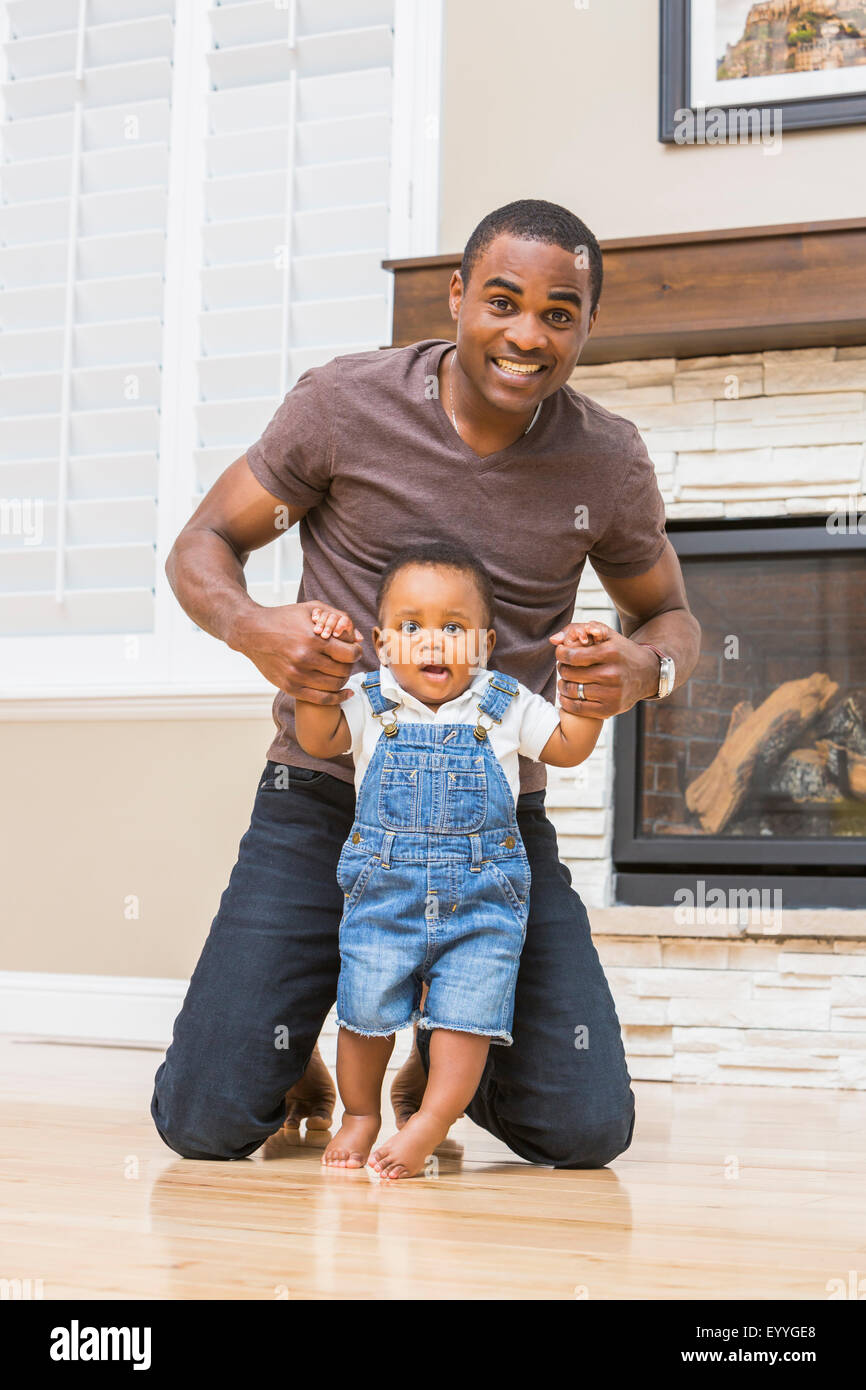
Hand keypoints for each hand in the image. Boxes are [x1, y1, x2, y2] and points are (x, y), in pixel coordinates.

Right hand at [231, 600, 363, 704]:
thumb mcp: (312, 609)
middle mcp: (306, 659)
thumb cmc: (284, 618)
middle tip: (345, 660)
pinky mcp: (290, 687)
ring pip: (335, 685)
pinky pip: (321, 699)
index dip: (356, 652)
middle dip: (349, 665)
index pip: (350, 654)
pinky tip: (345, 693)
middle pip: (343, 670)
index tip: (353, 650)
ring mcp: (297, 675)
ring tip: (339, 670)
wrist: (251, 632)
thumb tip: (359, 638)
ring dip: (342, 679)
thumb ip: (339, 618)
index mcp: (313, 639)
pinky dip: (337, 698)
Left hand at [549, 619, 658, 717]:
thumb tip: (554, 640)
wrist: (648, 674)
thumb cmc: (621, 651)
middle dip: (563, 668)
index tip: (561, 653)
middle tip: (565, 666)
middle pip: (570, 673)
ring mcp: (612, 693)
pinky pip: (578, 708)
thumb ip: (579, 630)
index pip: (572, 656)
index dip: (561, 654)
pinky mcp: (610, 709)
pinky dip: (567, 702)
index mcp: (611, 653)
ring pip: (572, 691)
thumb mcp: (607, 635)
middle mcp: (612, 674)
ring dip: (563, 685)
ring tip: (566, 680)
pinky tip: (566, 695)